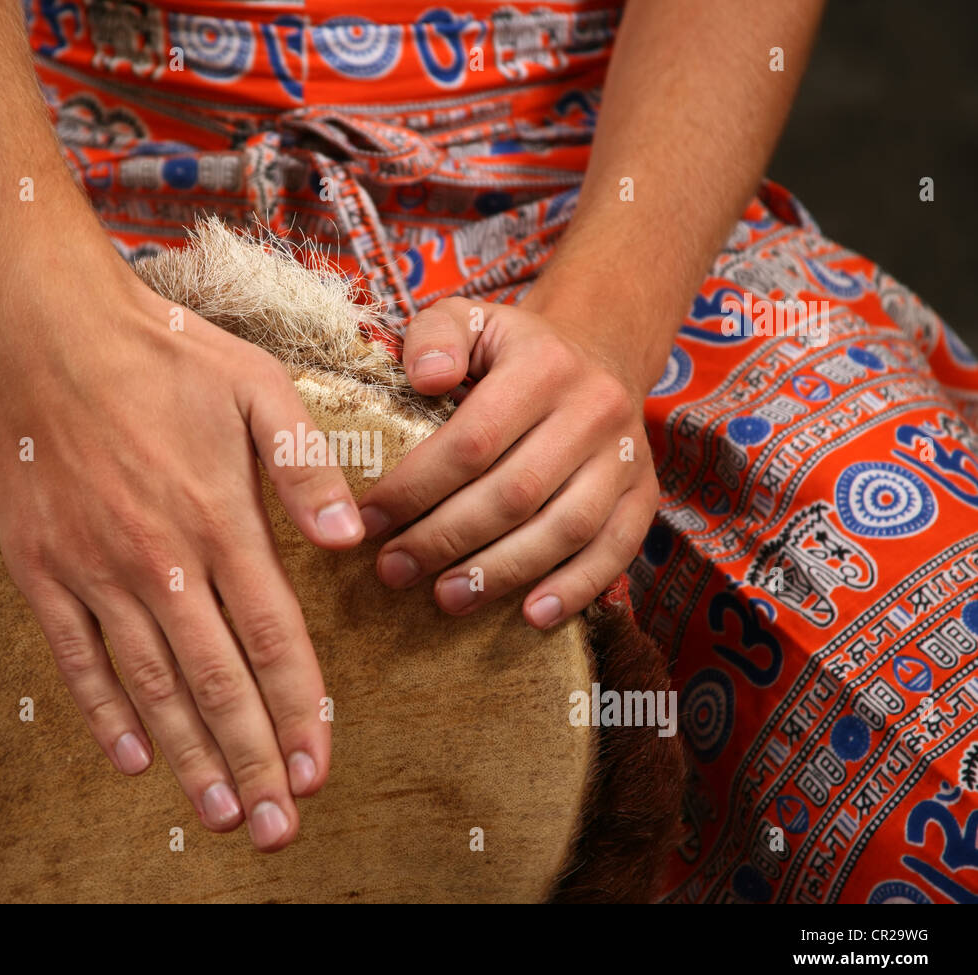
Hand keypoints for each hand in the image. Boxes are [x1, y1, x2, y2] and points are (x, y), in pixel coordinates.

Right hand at [0, 235, 364, 851]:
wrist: (48, 334)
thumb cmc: (164, 355)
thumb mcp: (259, 387)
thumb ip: (306, 466)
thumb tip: (346, 539)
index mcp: (220, 520)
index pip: (272, 639)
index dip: (299, 711)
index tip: (320, 768)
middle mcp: (160, 561)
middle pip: (217, 683)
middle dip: (254, 762)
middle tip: (279, 829)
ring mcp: (95, 571)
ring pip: (151, 686)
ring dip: (189, 758)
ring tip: (221, 816)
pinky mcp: (43, 571)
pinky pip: (76, 658)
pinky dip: (104, 714)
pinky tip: (132, 759)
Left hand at [357, 297, 658, 628]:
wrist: (602, 352)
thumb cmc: (513, 350)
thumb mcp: (469, 320)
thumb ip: (433, 336)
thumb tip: (424, 377)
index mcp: (543, 366)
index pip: (473, 440)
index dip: (416, 487)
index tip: (368, 521)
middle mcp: (594, 410)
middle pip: (515, 493)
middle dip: (446, 539)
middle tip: (393, 570)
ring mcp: (626, 457)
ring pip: (565, 529)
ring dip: (501, 573)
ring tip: (446, 598)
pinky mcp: (644, 495)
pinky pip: (616, 550)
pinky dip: (575, 588)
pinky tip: (529, 616)